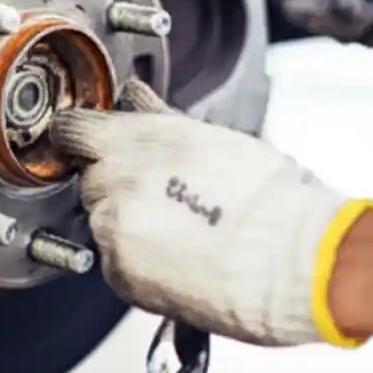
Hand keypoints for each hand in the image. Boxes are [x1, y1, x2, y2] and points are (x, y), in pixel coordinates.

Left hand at [52, 80, 372, 346]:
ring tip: (181, 230)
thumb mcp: (215, 140)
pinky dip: (135, 261)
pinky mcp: (121, 274)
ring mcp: (115, 229)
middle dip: (115, 182)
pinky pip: (114, 261)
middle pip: (90, 176)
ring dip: (126, 222)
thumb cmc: (274, 200)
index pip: (75, 128)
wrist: (298, 262)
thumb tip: (135, 99)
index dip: (79, 136)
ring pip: (101, 220)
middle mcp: (119, 180)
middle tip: (163, 195)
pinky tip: (178, 258)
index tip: (84, 141)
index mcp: (140, 138)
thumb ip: (160, 121)